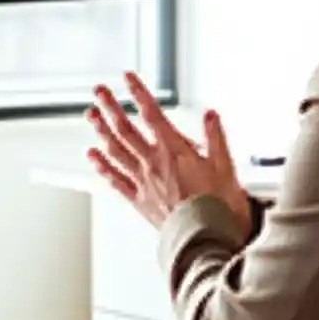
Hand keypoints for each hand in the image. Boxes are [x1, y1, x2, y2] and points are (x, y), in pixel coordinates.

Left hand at [85, 72, 251, 238]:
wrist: (206, 241)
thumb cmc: (219, 208)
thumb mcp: (226, 168)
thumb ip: (216, 139)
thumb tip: (210, 115)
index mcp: (174, 151)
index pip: (152, 114)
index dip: (138, 93)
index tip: (127, 78)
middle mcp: (153, 163)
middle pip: (125, 128)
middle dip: (111, 106)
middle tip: (99, 91)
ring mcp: (143, 181)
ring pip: (116, 150)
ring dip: (101, 130)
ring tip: (91, 115)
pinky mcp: (139, 200)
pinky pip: (116, 179)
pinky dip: (102, 166)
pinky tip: (93, 156)